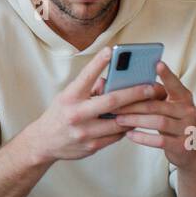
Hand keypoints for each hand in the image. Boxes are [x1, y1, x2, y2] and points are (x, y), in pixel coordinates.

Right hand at [25, 48, 155, 164]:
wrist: (44, 142)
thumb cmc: (59, 114)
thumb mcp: (67, 97)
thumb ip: (88, 88)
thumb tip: (111, 82)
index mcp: (69, 97)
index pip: (85, 76)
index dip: (98, 63)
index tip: (111, 50)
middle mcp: (76, 113)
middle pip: (111, 101)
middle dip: (134, 93)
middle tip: (151, 87)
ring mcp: (84, 131)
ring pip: (119, 121)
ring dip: (135, 113)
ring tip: (149, 105)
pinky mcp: (91, 146)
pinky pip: (116, 136)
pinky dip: (125, 128)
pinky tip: (132, 121)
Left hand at [111, 61, 195, 169]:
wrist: (188, 150)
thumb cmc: (170, 123)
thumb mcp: (167, 108)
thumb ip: (153, 97)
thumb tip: (124, 86)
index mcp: (183, 97)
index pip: (174, 84)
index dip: (167, 74)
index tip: (157, 63)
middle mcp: (188, 110)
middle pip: (157, 105)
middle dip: (133, 105)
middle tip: (114, 105)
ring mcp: (187, 128)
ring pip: (158, 121)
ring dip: (135, 120)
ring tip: (118, 119)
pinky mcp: (182, 145)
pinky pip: (159, 140)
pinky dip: (142, 137)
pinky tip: (129, 134)